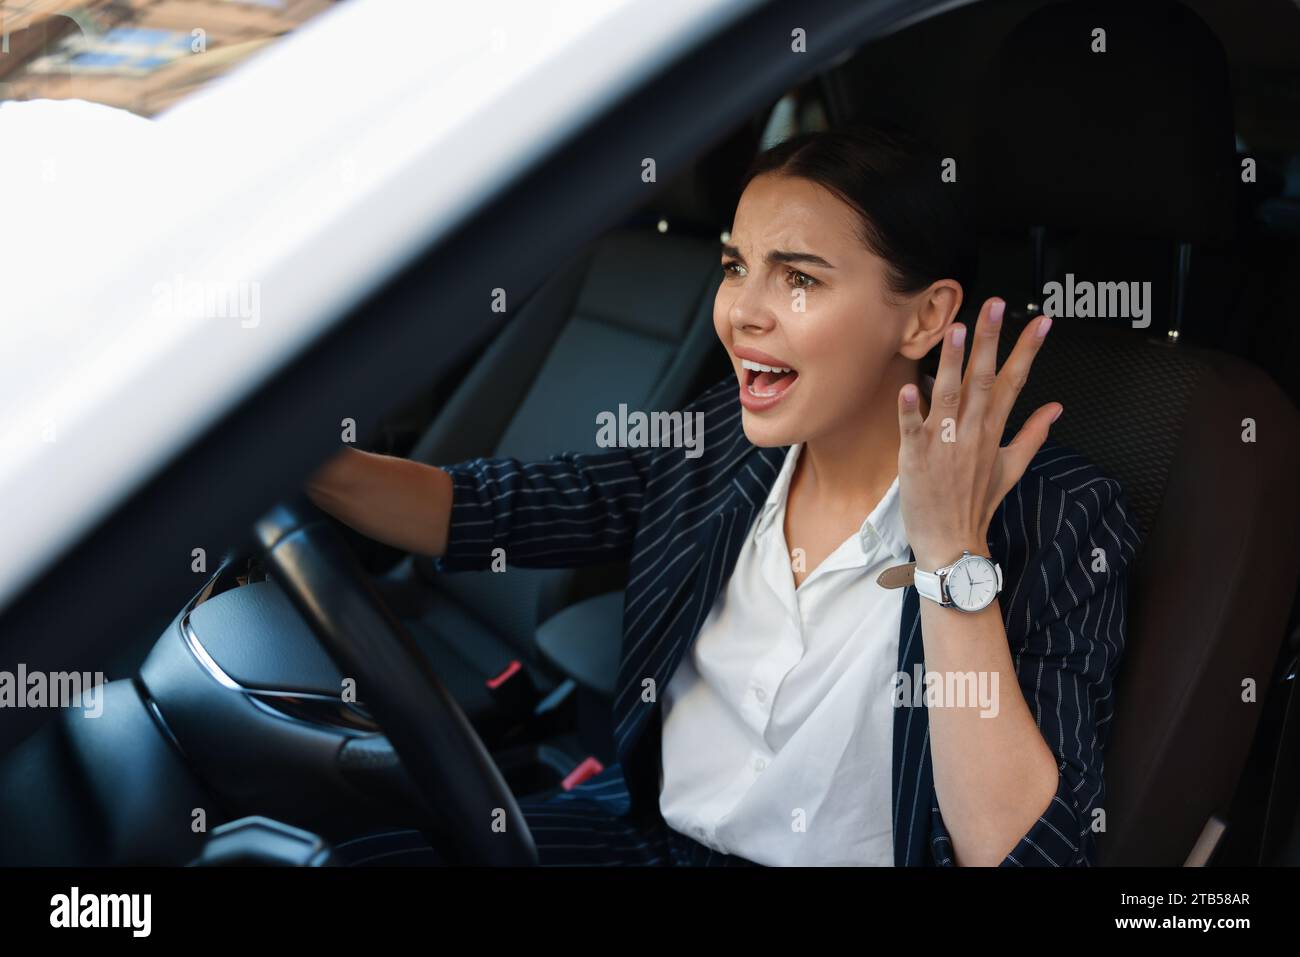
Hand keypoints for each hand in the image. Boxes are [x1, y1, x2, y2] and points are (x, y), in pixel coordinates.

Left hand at [896, 298, 1060, 570]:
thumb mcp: (1012, 468)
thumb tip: (1057, 408)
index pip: (1015, 381)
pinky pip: (913, 427)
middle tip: (994, 305)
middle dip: (990, 340)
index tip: (1041, 321)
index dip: (1027, 350)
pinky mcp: (916, 456)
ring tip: (956, 330)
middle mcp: (972, 432)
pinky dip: (911, 409)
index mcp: (994, 431)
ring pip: (949, 395)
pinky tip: (911, 386)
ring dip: (951, 362)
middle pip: (983, 378)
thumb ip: (1034, 434)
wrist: (953, 543)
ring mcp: (944, 443)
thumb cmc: (976, 504)